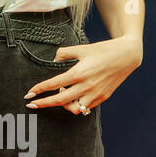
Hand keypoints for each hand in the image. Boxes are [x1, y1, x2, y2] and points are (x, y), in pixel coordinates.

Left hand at [24, 37, 142, 112]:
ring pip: (74, 108)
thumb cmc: (103, 49)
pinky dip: (77, 105)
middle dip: (44, 104)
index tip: (29, 94)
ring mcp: (95, 94)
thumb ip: (65, 53)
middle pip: (60, 101)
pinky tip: (73, 99)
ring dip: (63, 106)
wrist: (127, 55)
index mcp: (79, 72)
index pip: (54, 84)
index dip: (39, 90)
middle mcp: (87, 85)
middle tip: (32, 105)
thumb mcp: (82, 48)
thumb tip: (53, 59)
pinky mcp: (103, 97)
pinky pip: (86, 107)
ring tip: (60, 96)